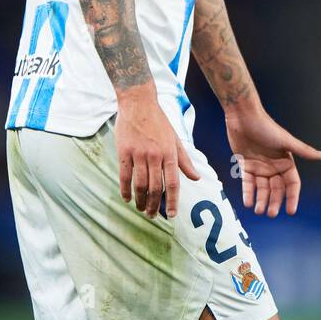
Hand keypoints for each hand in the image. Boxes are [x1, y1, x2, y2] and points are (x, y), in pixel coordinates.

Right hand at [114, 90, 200, 218]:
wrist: (139, 103)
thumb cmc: (159, 122)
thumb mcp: (175, 140)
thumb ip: (185, 160)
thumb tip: (196, 178)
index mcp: (170, 153)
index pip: (173, 183)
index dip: (173, 201)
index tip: (172, 215)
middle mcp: (155, 155)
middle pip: (156, 187)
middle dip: (155, 205)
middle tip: (153, 215)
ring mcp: (139, 154)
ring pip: (140, 185)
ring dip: (141, 200)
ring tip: (141, 209)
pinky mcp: (124, 152)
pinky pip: (124, 176)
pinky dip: (125, 190)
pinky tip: (127, 198)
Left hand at [226, 108, 320, 217]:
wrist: (243, 116)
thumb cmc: (266, 126)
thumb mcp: (286, 140)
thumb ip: (303, 151)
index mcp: (285, 161)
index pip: (292, 183)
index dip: (292, 197)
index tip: (291, 211)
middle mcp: (273, 166)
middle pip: (276, 189)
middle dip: (275, 202)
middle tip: (271, 213)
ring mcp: (259, 166)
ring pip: (262, 188)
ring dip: (261, 200)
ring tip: (259, 211)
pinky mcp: (245, 165)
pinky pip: (247, 182)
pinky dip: (248, 193)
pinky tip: (248, 203)